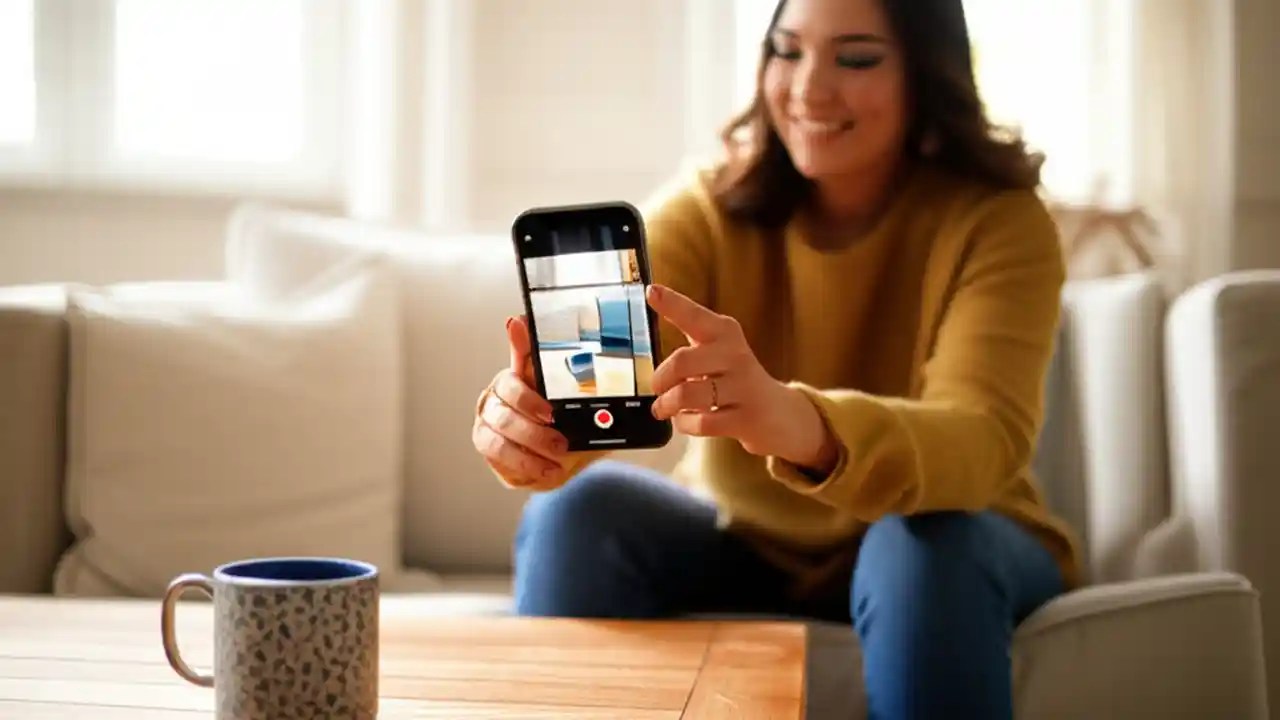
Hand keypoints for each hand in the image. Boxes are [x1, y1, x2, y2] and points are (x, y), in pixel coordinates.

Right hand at [472, 316, 571, 489]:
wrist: (556, 448)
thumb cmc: (552, 413)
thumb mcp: (552, 384)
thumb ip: (532, 353)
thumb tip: (515, 320)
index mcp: (508, 381)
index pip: (510, 385)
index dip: (528, 400)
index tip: (549, 413)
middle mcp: (492, 402)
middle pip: (505, 416)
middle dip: (536, 432)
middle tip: (561, 442)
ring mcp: (486, 426)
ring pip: (500, 439)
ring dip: (531, 450)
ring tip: (556, 459)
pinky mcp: (487, 448)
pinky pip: (499, 457)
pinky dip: (525, 464)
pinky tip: (544, 469)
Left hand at [647, 284, 838, 473]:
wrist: (782, 414)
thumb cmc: (737, 379)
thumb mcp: (718, 353)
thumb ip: (688, 347)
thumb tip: (653, 356)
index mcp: (725, 333)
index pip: (694, 315)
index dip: (672, 304)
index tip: (652, 291)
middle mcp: (735, 355)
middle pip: (682, 361)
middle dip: (660, 379)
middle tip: (657, 388)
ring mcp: (743, 387)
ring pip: (686, 395)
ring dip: (667, 405)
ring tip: (665, 408)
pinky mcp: (746, 418)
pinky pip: (701, 423)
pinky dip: (685, 424)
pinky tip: (688, 420)